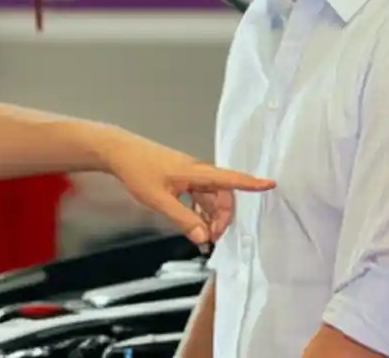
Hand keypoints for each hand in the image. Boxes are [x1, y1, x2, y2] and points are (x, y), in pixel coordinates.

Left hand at [100, 132, 274, 247]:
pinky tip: (192, 222)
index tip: (270, 184)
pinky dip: (199, 210)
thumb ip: (182, 219)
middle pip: (222, 194)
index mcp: (196, 172)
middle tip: (213, 237)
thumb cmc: (137, 170)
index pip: (230, 179)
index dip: (251, 183)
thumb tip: (204, 235)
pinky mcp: (180, 177)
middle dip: (223, 216)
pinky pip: (198, 195)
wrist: (119, 152)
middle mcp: (196, 171)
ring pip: (210, 196)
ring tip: (203, 234)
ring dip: (210, 216)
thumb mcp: (159, 200)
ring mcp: (188, 174)